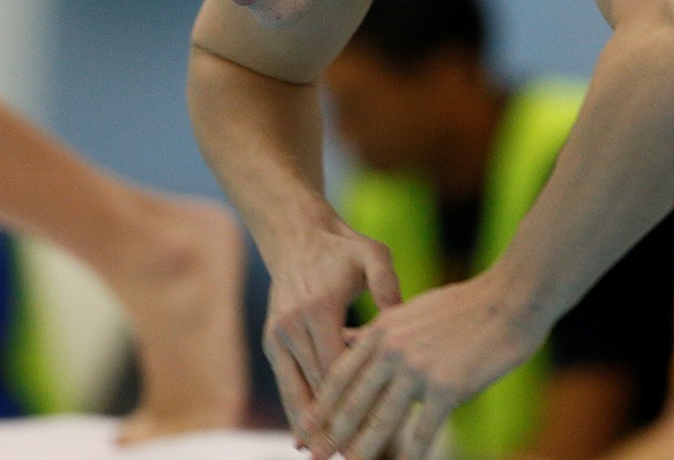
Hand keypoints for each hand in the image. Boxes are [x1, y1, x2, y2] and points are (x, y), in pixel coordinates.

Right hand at [263, 225, 401, 446]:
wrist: (297, 236)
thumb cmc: (342, 248)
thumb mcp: (371, 253)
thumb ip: (387, 282)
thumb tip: (401, 314)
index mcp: (318, 309)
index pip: (339, 367)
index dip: (357, 400)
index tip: (377, 426)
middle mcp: (292, 326)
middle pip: (317, 387)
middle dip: (337, 423)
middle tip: (356, 455)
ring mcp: (277, 335)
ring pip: (296, 391)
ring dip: (312, 426)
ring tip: (328, 456)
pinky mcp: (272, 341)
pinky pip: (285, 383)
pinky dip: (296, 410)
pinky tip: (305, 438)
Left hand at [304, 272, 542, 459]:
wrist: (509, 300)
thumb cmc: (463, 305)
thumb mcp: (408, 310)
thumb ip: (375, 329)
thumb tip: (344, 337)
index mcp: (382, 330)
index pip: (341, 374)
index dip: (322, 403)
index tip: (306, 425)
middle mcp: (393, 350)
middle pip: (354, 401)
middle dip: (333, 432)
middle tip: (314, 454)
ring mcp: (418, 370)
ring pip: (382, 418)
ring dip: (364, 448)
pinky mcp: (447, 387)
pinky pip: (424, 429)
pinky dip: (412, 452)